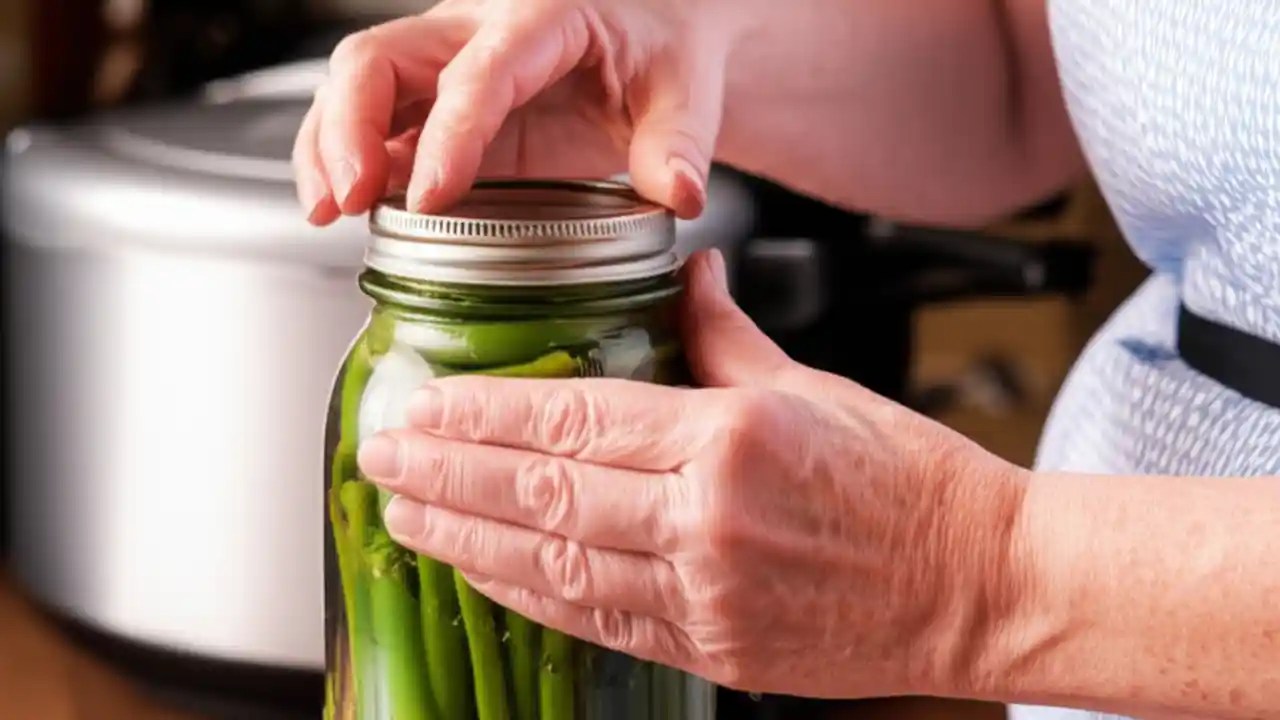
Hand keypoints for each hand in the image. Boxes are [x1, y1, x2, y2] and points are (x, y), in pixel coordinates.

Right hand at [292, 0, 739, 224]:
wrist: (654, 38)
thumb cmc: (664, 50)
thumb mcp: (687, 90)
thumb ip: (680, 141)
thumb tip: (678, 191)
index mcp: (542, 16)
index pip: (480, 70)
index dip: (449, 132)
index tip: (430, 194)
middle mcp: (477, 32)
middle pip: (379, 58)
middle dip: (348, 127)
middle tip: (348, 198)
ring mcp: (449, 69)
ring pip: (358, 87)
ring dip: (329, 147)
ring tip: (328, 212)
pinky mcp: (441, 109)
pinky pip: (374, 125)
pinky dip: (348, 163)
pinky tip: (343, 208)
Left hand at [355, 249, 1028, 699]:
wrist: (982, 586)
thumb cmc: (911, 480)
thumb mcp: (816, 385)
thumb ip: (726, 336)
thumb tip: (686, 278)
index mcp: (734, 436)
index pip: (576, 420)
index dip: (485, 416)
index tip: (422, 406)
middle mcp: (710, 519)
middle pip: (545, 493)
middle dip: (448, 477)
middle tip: (380, 460)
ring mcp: (708, 595)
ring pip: (556, 565)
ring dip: (468, 544)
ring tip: (406, 522)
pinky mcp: (714, 653)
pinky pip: (599, 623)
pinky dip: (532, 599)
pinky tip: (483, 579)